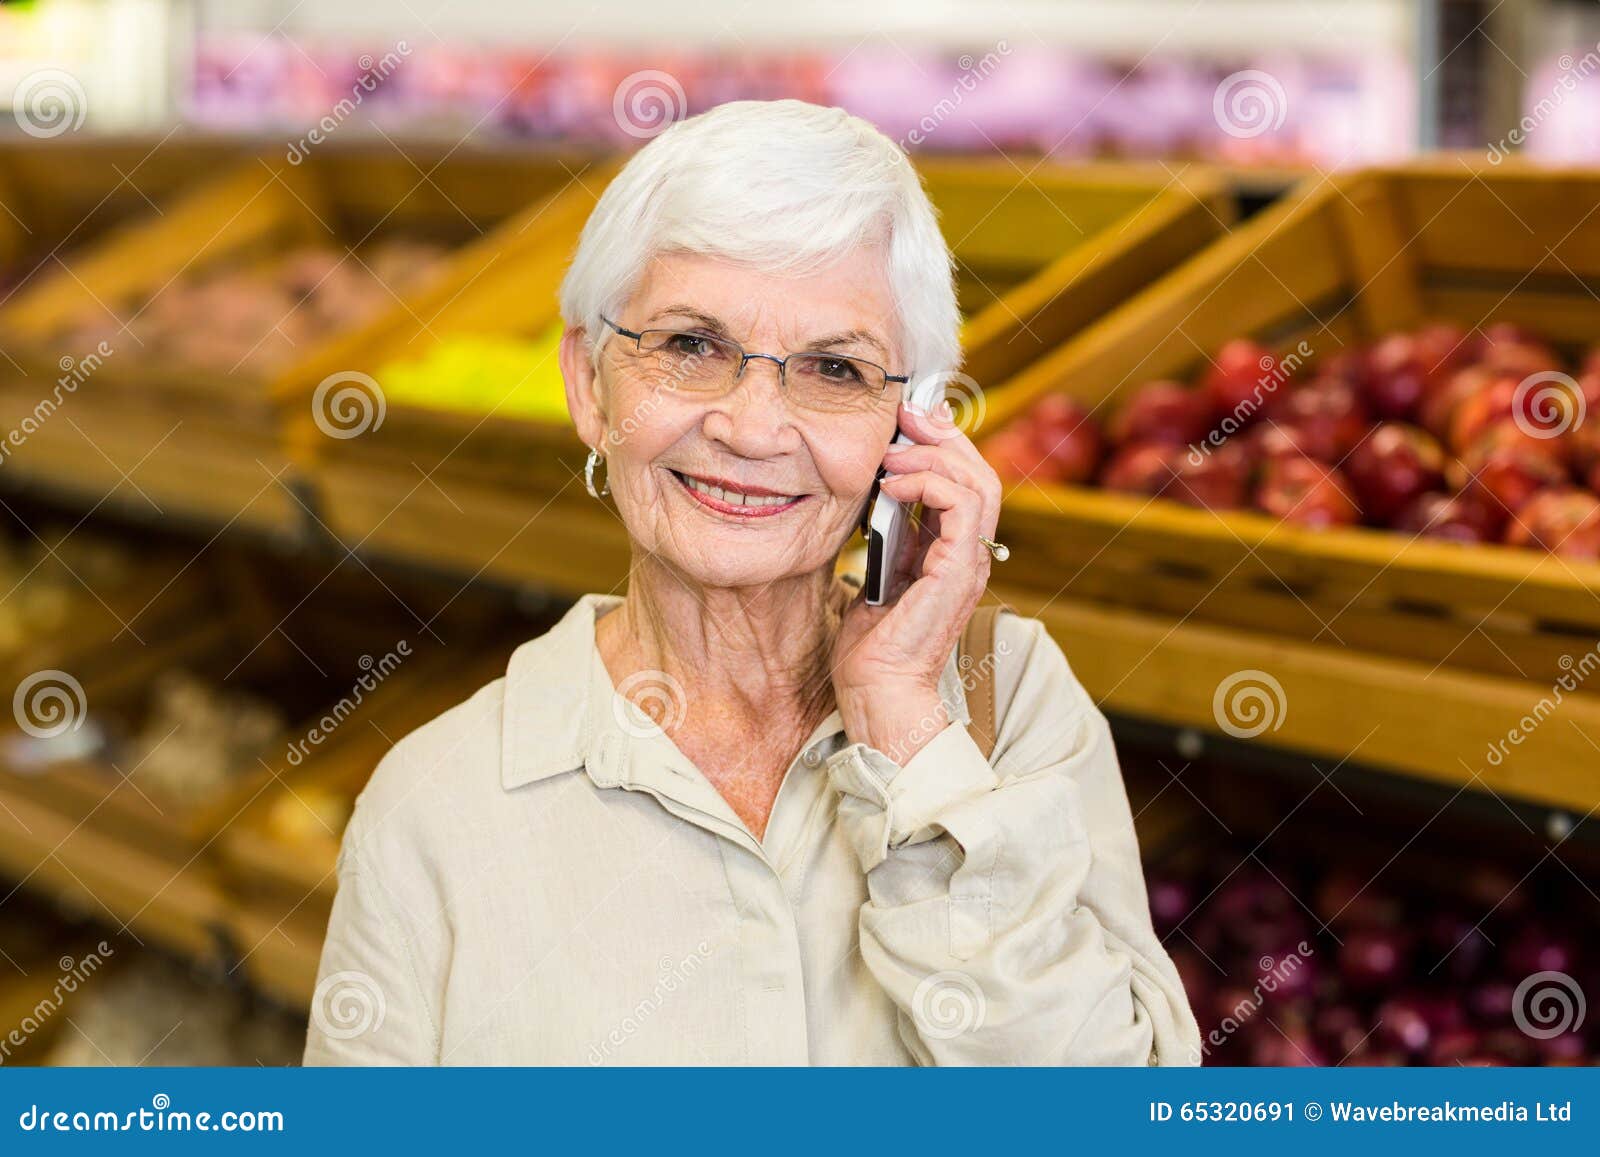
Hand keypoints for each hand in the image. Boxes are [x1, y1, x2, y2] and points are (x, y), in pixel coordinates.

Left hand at [831, 398, 1000, 761]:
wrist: (876, 694)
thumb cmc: (869, 651)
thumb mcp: (872, 578)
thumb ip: (883, 541)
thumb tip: (867, 500)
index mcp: (951, 555)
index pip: (963, 482)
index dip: (940, 444)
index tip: (904, 421)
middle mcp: (968, 556)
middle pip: (978, 472)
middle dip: (942, 435)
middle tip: (904, 415)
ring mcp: (969, 564)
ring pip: (978, 481)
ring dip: (932, 455)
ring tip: (891, 453)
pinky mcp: (959, 570)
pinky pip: (962, 503)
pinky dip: (928, 482)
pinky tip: (889, 486)